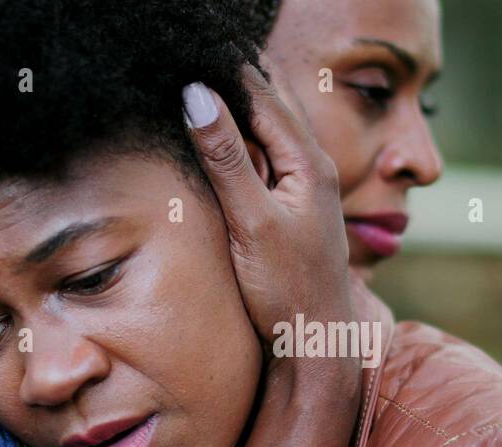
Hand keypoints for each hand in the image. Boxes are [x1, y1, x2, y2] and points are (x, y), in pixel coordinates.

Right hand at [183, 63, 359, 446]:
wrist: (317, 347)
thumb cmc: (289, 291)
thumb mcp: (252, 221)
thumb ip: (227, 158)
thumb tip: (197, 94)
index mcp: (309, 162)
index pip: (261, 92)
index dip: (224, 65)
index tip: (186, 44)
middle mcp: (312, 167)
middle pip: (266, 103)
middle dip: (228, 77)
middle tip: (183, 54)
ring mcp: (302, 188)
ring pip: (263, 129)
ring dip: (231, 106)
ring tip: (188, 83)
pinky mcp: (288, 209)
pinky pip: (261, 158)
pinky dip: (235, 140)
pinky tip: (210, 138)